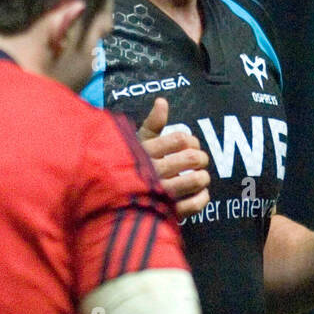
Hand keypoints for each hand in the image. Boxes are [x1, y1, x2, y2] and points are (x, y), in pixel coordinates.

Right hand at [137, 98, 210, 218]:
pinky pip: (193, 205)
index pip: (180, 139)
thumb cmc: (128, 164)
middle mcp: (152, 171)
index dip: (191, 140)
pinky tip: (200, 194)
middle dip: (200, 158)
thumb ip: (152, 123)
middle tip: (199, 160)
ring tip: (200, 176)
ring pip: (194, 181)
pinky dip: (202, 198)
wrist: (110, 198)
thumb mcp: (137, 141)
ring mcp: (159, 193)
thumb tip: (162, 101)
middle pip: (191, 159)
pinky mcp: (165, 212)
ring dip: (202, 177)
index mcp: (145, 152)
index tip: (190, 144)